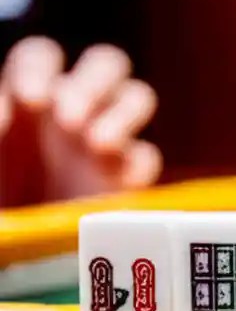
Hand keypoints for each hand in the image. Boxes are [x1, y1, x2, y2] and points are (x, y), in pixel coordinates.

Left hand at [0, 37, 161, 206]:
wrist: (18, 253)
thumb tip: (2, 122)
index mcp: (29, 97)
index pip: (42, 56)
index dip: (37, 70)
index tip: (27, 100)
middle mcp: (73, 109)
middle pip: (106, 62)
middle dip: (91, 85)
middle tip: (69, 119)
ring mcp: (106, 141)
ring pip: (137, 97)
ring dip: (122, 115)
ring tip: (97, 145)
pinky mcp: (127, 179)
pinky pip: (147, 156)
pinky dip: (135, 164)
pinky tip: (114, 181)